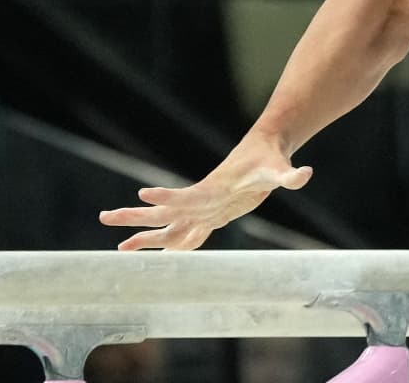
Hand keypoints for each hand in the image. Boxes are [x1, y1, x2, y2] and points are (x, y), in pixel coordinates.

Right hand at [98, 135, 311, 250]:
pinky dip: (173, 245)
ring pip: (169, 226)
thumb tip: (304, 174)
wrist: (264, 151)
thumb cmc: (270, 160)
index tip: (142, 194)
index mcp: (212, 189)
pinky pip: (187, 234)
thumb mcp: (279, 169)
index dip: (165, 197)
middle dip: (135, 216)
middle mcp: (202, 200)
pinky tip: (156, 256)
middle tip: (104, 217)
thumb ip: (289, 175)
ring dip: (146, 237)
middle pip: (163, 212)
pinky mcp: (211, 215)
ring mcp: (204, 209)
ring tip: (119, 249)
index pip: (184, 196)